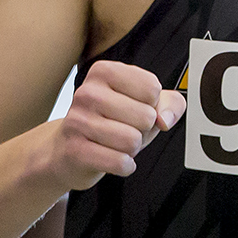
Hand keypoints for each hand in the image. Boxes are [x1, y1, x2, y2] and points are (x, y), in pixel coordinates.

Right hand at [52, 60, 185, 186]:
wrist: (67, 149)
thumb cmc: (109, 122)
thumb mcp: (144, 104)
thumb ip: (170, 103)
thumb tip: (165, 119)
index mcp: (104, 71)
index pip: (152, 88)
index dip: (151, 105)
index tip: (134, 107)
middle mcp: (88, 92)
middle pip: (146, 116)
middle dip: (142, 129)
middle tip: (123, 128)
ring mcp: (78, 121)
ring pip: (133, 140)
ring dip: (132, 148)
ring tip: (116, 143)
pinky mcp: (75, 150)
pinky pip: (120, 162)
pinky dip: (124, 165)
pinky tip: (112, 158)